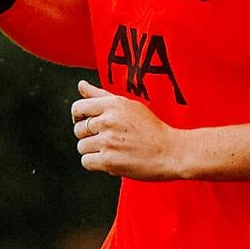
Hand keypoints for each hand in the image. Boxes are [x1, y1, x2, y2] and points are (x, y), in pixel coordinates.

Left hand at [71, 81, 186, 180]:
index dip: (79, 117)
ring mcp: (108, 141)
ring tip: (112, 150)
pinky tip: (111, 160)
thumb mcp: (129, 106)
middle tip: (108, 140)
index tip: (88, 123)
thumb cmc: (151, 129)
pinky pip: (86, 161)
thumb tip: (81, 85)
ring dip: (93, 151)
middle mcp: (108, 121)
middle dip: (89, 136)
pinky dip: (95, 163)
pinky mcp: (109, 161)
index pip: (78, 108)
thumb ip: (101, 95)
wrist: (171, 152)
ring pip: (81, 147)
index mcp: (113, 104)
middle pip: (78, 129)